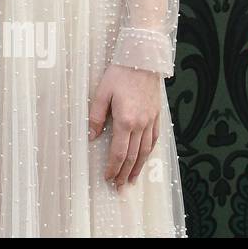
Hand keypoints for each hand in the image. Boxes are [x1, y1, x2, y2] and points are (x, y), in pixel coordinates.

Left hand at [88, 64, 160, 188]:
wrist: (142, 60)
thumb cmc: (119, 74)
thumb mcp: (101, 93)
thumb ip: (95, 116)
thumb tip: (90, 136)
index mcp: (125, 120)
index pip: (118, 152)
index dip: (113, 167)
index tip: (107, 177)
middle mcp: (140, 124)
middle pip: (133, 156)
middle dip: (125, 173)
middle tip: (119, 187)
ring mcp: (150, 121)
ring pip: (145, 151)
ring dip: (138, 168)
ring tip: (132, 180)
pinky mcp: (156, 116)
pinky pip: (154, 140)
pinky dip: (148, 153)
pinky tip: (144, 159)